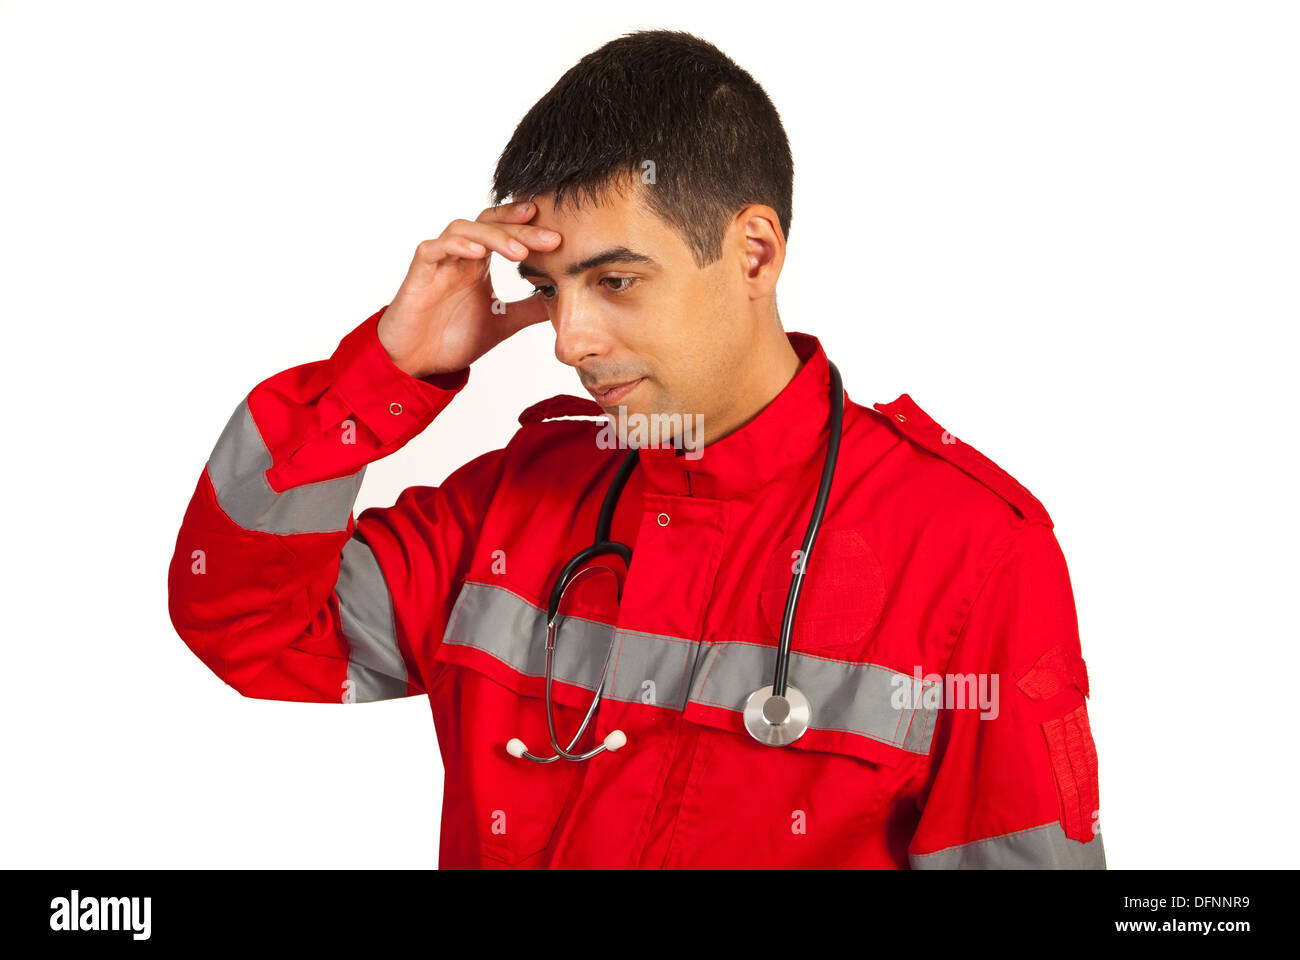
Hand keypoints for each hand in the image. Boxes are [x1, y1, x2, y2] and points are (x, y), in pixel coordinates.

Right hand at [377, 199, 559, 377]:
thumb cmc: (450, 338)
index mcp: (478, 263)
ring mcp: (439, 261)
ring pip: (464, 228)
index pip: (505, 231)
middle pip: (490, 223)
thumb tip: (564, 299)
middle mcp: (460, 255)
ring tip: (519, 252)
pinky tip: (478, 252)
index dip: (529, 228)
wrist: (414, 362)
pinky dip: (456, 245)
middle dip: (521, 228)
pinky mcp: (419, 272)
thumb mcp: (502, 322)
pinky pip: (434, 248)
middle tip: (551, 239)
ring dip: (493, 236)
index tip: (560, 236)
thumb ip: (529, 308)